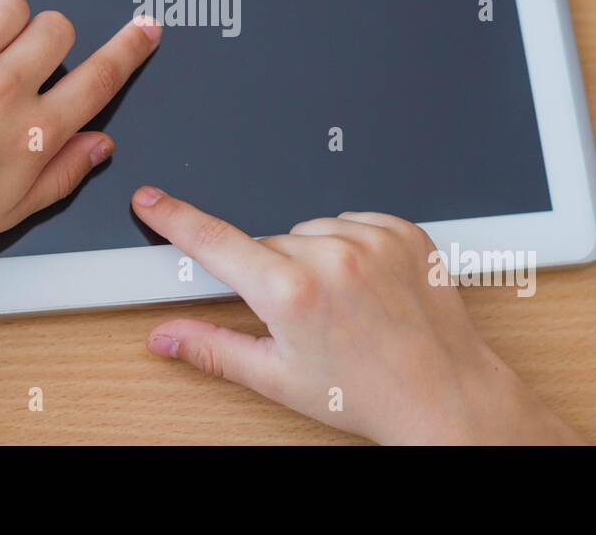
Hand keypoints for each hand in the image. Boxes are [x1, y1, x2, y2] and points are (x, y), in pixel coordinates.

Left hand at [0, 0, 159, 261]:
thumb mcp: (10, 209)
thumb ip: (64, 173)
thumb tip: (101, 144)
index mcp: (34, 134)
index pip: (101, 78)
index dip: (130, 48)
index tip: (144, 30)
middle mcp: (4, 92)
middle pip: (57, 29)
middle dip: (48, 40)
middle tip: (22, 61)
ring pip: (10, 4)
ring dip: (2, 20)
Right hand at [130, 188, 581, 444]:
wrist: (443, 394)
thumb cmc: (366, 394)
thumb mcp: (278, 378)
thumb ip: (212, 349)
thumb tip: (164, 337)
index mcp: (291, 293)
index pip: (215, 242)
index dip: (176, 218)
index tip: (151, 200)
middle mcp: (330, 257)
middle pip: (269, 241)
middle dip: (272, 271)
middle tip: (303, 314)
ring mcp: (371, 239)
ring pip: (312, 229)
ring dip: (314, 256)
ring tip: (341, 302)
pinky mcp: (402, 230)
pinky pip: (355, 221)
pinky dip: (353, 245)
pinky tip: (366, 284)